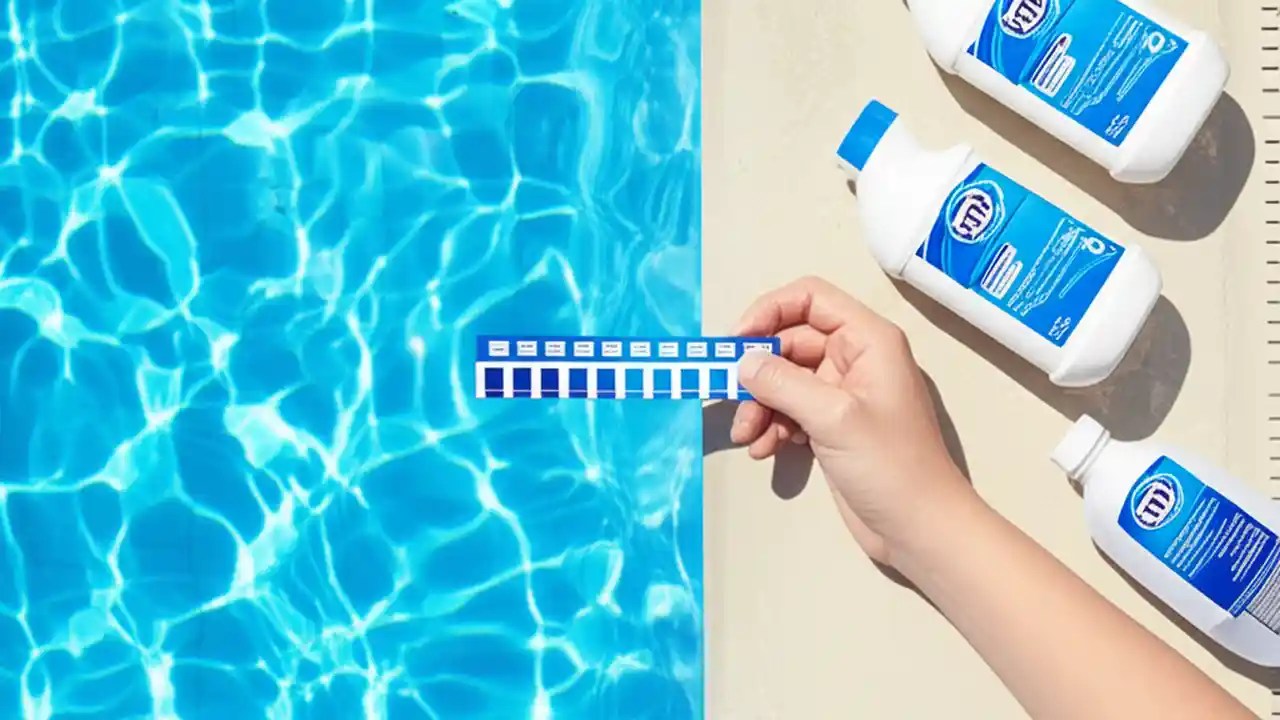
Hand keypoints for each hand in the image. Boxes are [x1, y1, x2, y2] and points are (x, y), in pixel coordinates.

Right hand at [730, 276, 975, 565]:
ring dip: (759, 404)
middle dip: (757, 371)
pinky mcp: (831, 426)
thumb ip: (783, 383)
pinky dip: (771, 426)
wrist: (919, 529)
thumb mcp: (834, 416)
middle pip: (789, 342)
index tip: (736, 342)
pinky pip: (789, 411)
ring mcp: (842, 394)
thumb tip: (742, 362)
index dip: (769, 311)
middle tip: (730, 398)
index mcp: (867, 340)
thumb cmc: (889, 465)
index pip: (810, 299)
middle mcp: (854, 359)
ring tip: (746, 437)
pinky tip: (762, 450)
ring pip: (784, 380)